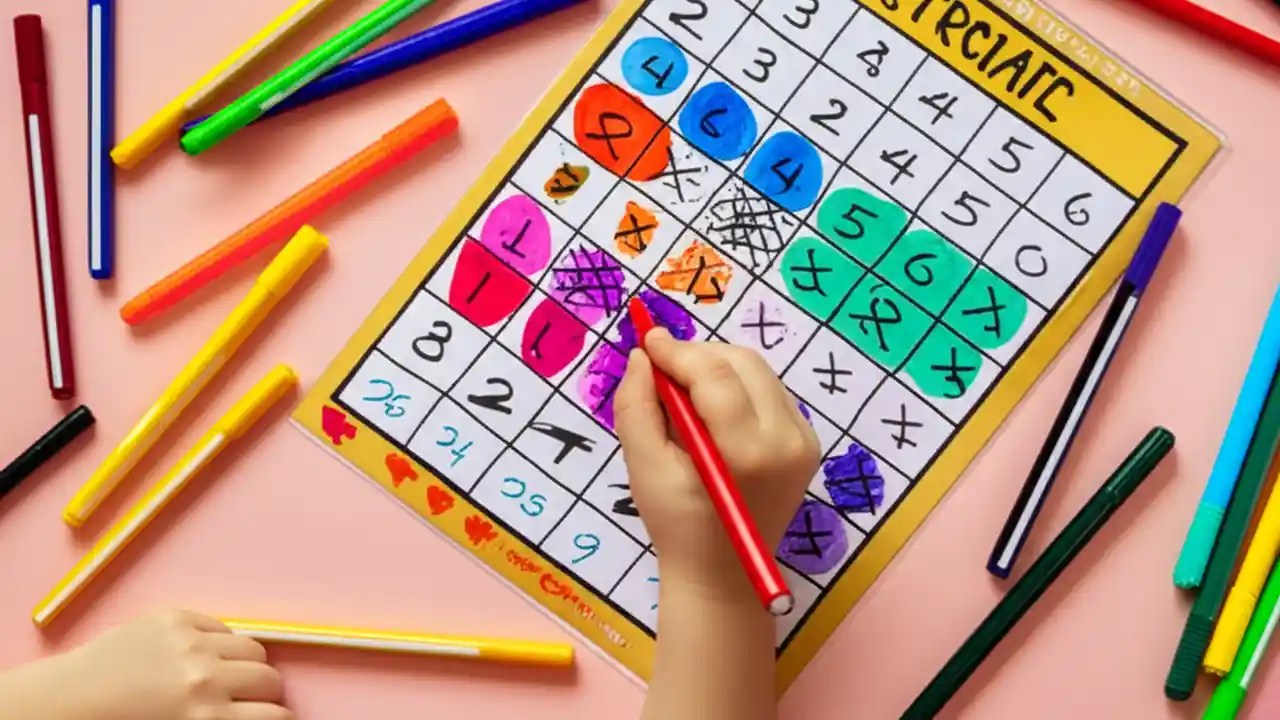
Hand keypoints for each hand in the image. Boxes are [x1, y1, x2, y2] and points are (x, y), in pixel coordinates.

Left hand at [53, 609, 290, 719]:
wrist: (65, 704)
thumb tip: (252, 713)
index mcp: (206, 717)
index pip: (276, 716)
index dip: (281, 719)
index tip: (277, 719)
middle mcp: (205, 678)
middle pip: (269, 679)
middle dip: (266, 694)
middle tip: (252, 700)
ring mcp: (190, 643)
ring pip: (254, 649)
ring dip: (249, 666)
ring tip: (232, 676)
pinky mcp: (174, 617)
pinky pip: (221, 627)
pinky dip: (220, 642)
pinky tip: (202, 657)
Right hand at [614, 329, 820, 600]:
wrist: (724, 575)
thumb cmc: (677, 526)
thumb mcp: (643, 468)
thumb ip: (636, 407)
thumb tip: (643, 357)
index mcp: (747, 453)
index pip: (715, 375)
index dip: (678, 351)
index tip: (647, 341)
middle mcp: (787, 440)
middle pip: (742, 363)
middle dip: (697, 354)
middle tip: (661, 367)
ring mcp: (803, 440)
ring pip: (758, 371)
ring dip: (717, 367)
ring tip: (683, 389)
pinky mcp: (807, 442)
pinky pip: (769, 391)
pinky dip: (737, 386)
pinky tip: (712, 409)